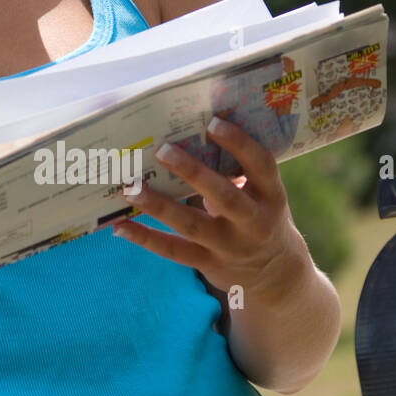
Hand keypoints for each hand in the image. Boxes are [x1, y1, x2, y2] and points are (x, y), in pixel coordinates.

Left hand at [112, 116, 301, 295]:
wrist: (275, 274)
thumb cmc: (259, 217)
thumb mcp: (262, 195)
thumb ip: (238, 171)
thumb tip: (192, 135)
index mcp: (270, 196)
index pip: (261, 165)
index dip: (239, 143)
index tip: (213, 122)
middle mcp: (253, 222)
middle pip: (223, 196)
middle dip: (192, 172)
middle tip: (162, 150)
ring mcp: (230, 246)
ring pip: (191, 225)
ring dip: (158, 205)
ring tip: (130, 188)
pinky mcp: (209, 263)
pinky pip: (173, 250)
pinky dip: (145, 238)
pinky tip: (120, 226)